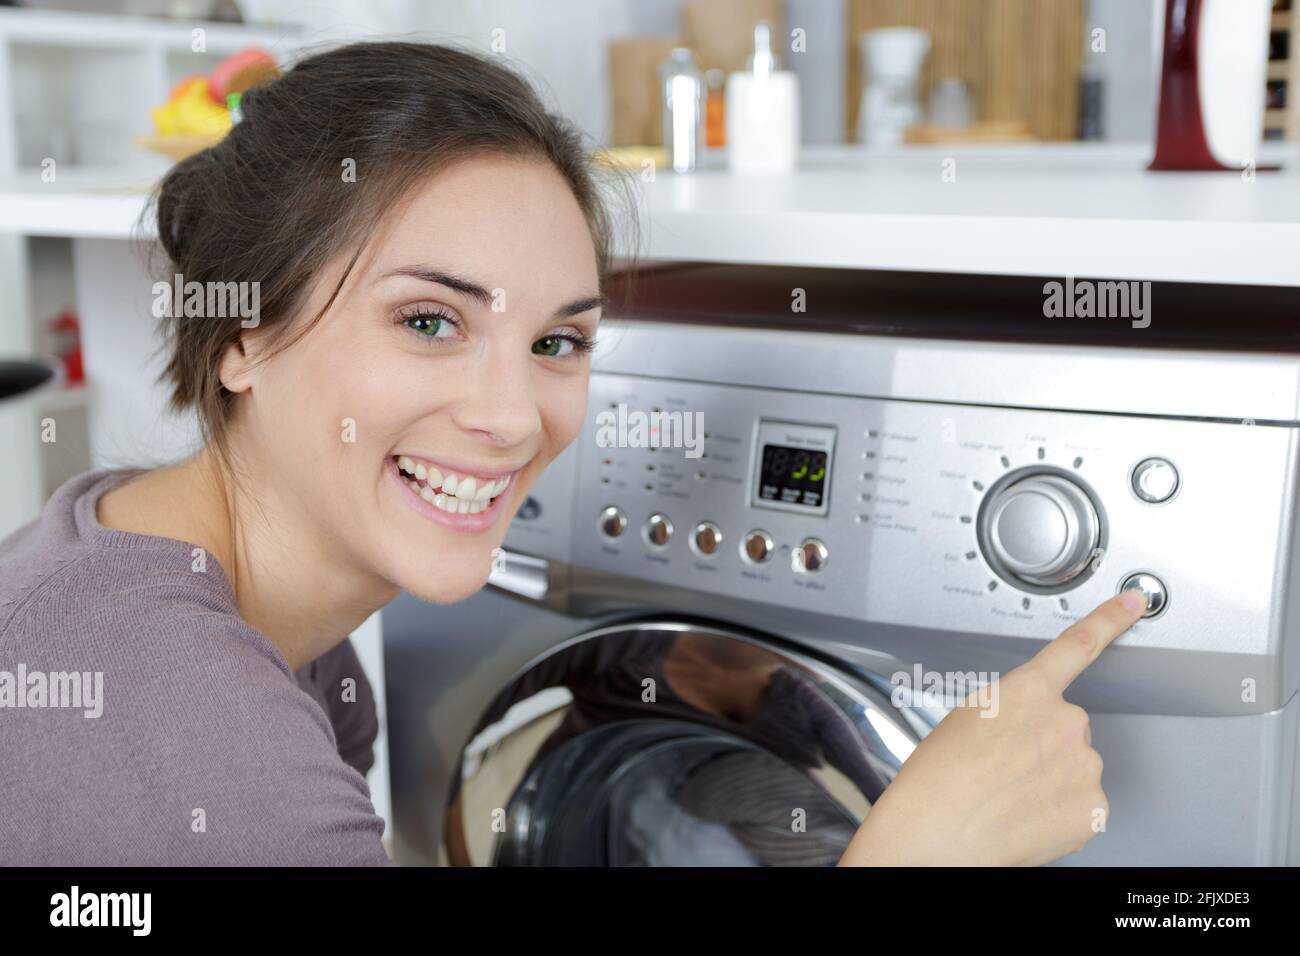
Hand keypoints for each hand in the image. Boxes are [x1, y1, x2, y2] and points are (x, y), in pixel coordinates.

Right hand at [839, 590, 1146, 865]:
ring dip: (1051, 779)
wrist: (936, 834)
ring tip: (1008, 794)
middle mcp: (1065, 722)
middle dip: (1044, 743)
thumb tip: (1028, 721)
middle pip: (1068, 725)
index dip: (1111, 619)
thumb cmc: (937, 780)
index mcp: (1027, 690)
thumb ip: (1012, 705)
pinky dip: (1059, 812)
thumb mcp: (966, 716)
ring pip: (1076, 767)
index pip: (1079, 645)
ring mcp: (1084, 766)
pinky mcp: (1093, 809)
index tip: (1134, 603)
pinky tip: (1026, 815)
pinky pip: (1082, 803)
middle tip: (1005, 766)